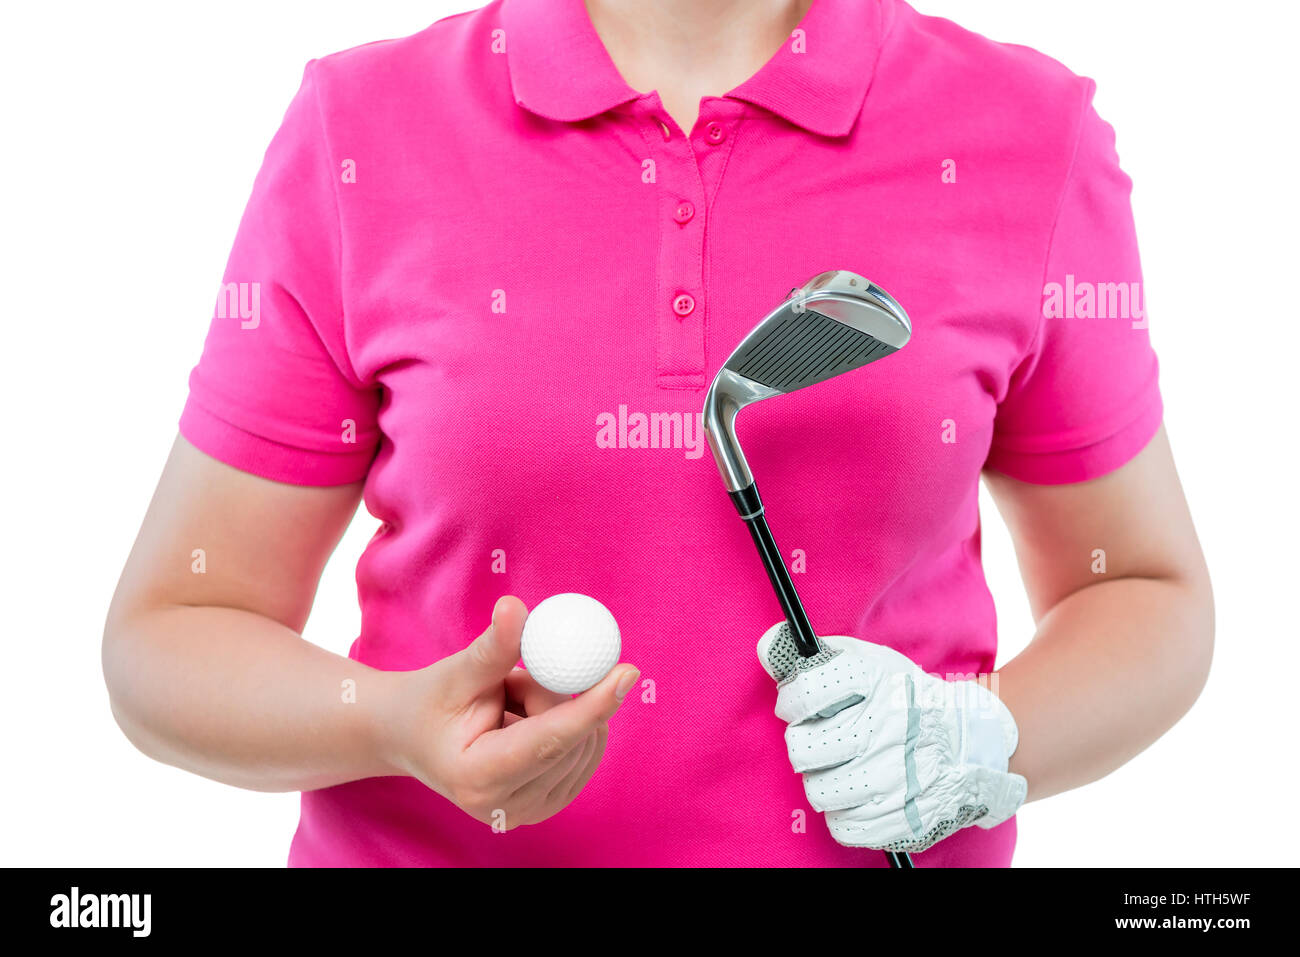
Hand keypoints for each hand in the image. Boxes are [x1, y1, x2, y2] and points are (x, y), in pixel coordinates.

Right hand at [384, 596, 638, 829]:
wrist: (410, 738)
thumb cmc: (430, 702)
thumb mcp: (457, 671)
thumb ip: (494, 646)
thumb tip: (515, 607)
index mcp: (477, 779)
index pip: (550, 742)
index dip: (592, 706)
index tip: (627, 672)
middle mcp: (506, 809)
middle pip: (569, 736)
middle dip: (553, 694)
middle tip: (513, 679)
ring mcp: (530, 813)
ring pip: (582, 742)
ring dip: (555, 708)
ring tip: (508, 704)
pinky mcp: (548, 805)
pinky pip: (584, 751)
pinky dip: (564, 723)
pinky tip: (525, 720)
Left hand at [757, 624, 1025, 852]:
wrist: (970, 740)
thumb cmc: (902, 699)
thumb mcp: (868, 662)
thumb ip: (817, 655)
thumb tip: (766, 646)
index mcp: (876, 682)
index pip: (805, 693)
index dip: (791, 701)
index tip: (797, 706)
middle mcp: (887, 729)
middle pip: (802, 749)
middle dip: (803, 744)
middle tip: (821, 740)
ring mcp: (897, 777)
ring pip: (819, 791)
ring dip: (822, 780)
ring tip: (841, 767)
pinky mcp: (904, 816)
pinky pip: (844, 826)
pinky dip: (844, 813)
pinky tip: (858, 793)